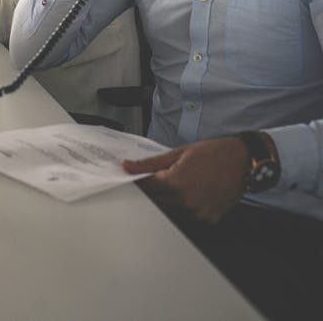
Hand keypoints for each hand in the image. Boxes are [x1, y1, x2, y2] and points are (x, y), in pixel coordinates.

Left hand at [123, 137, 248, 222]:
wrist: (243, 162)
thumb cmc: (214, 153)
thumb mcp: (179, 152)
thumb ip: (152, 163)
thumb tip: (130, 166)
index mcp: (176, 183)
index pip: (146, 186)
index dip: (138, 179)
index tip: (133, 175)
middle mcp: (186, 202)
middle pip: (157, 199)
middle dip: (154, 188)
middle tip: (161, 176)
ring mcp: (197, 214)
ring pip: (170, 209)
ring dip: (169, 197)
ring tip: (182, 181)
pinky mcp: (207, 220)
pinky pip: (187, 215)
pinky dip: (184, 205)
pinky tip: (193, 190)